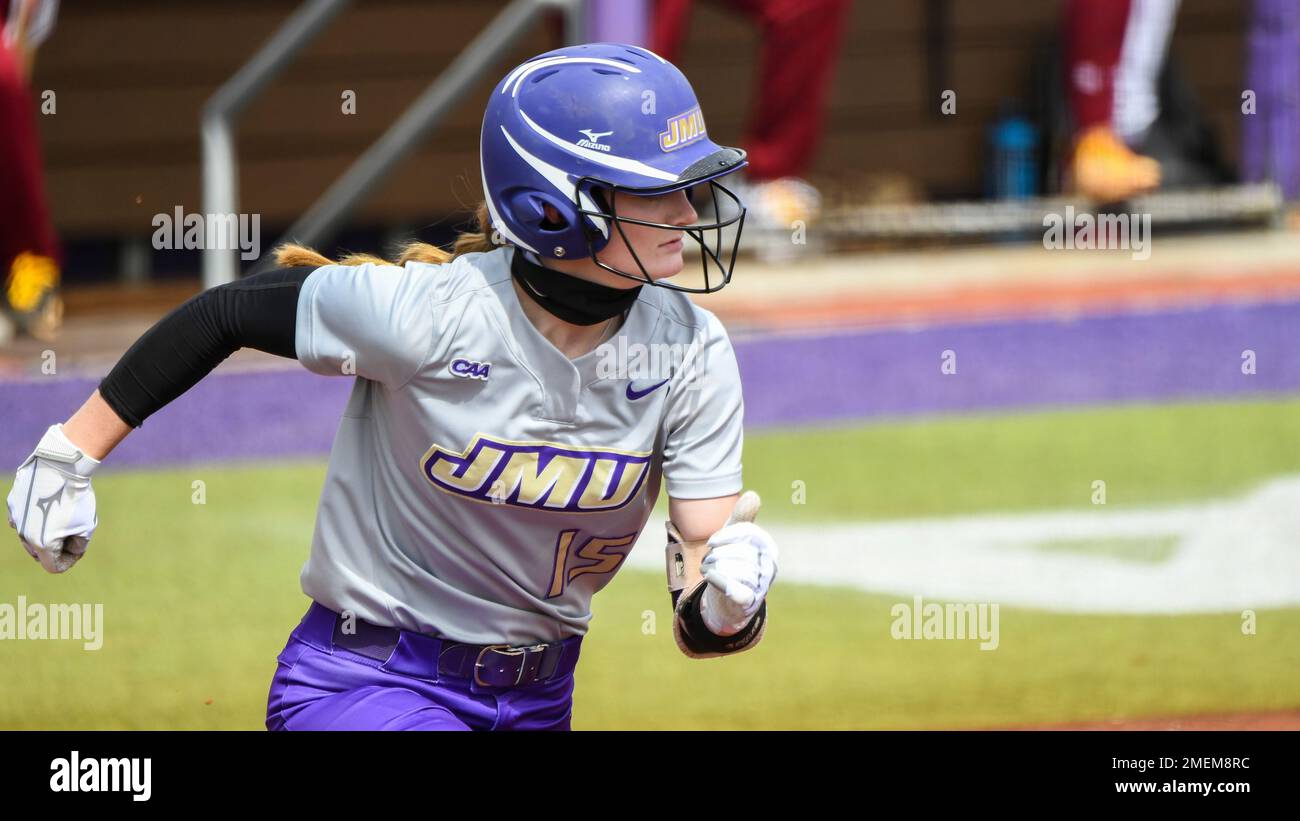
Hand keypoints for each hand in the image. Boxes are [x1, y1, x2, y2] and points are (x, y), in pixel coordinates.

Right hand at [7, 424, 100, 572]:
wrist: (60, 466)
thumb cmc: (76, 498)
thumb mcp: (86, 526)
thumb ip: (78, 545)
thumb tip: (68, 550)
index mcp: (41, 545)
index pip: (54, 566)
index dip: (69, 559)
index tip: (79, 545)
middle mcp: (23, 535)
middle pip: (40, 552)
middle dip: (57, 546)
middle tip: (72, 528)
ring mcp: (15, 518)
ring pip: (31, 534)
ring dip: (45, 530)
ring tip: (61, 514)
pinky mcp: (12, 503)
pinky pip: (24, 517)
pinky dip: (36, 515)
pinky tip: (48, 503)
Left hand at [699, 491, 777, 635]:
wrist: (730, 602)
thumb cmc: (734, 564)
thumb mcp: (736, 540)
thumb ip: (742, 518)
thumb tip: (754, 495)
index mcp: (768, 549)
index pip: (751, 534)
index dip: (728, 535)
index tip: (711, 542)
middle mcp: (770, 567)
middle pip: (742, 552)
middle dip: (718, 553)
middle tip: (707, 558)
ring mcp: (761, 587)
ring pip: (736, 570)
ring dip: (714, 567)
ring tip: (707, 569)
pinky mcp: (749, 603)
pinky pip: (737, 590)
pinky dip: (720, 582)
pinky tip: (710, 577)